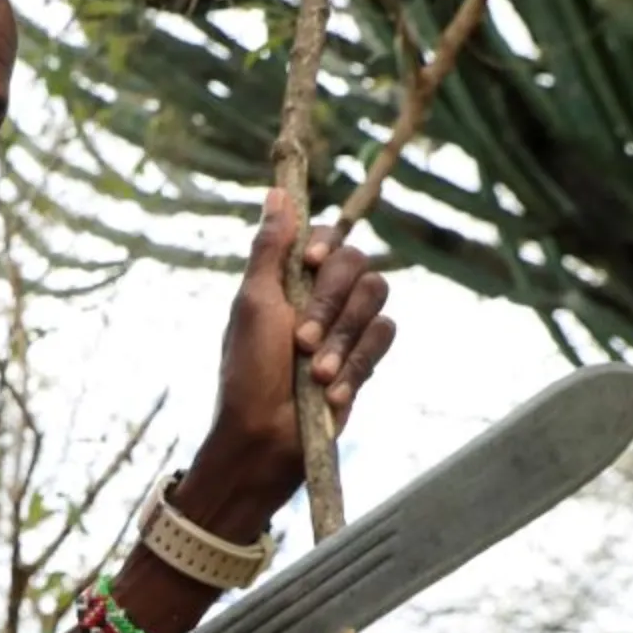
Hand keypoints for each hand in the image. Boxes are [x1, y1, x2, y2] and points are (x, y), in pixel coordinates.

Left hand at [203, 192, 395, 500]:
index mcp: (288, 281)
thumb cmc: (248, 373)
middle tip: (302, 341)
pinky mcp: (364, 358)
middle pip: (357, 264)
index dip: (325, 245)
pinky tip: (332, 391)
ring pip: (376, 298)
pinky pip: (384, 337)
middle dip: (331, 303)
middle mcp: (320, 297)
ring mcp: (345, 327)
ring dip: (344, 337)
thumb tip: (276, 193)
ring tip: (316, 372)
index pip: (325, 238)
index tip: (310, 262)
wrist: (266, 439)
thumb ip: (269, 250)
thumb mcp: (252, 304)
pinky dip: (358, 363)